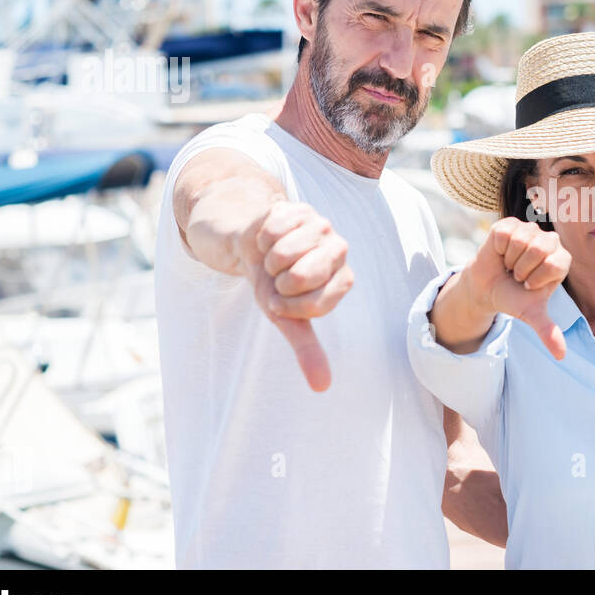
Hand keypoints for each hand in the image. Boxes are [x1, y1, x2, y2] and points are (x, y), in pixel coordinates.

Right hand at [239, 200, 353, 390]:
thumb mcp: (288, 319)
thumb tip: (322, 387)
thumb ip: (307, 349)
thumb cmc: (274, 284)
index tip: (284, 301)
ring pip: (284, 253)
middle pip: (303, 276)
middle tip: (279, 277)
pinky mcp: (298, 207)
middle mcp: (340, 250)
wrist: (251, 247)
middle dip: (279, 282)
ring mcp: (321, 225)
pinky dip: (260, 239)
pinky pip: (271, 230)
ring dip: (268, 259)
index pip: (319, 303)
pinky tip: (267, 238)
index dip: (292, 306)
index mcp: (343, 279)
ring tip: (273, 257)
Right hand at [459, 217, 570, 358]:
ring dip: (509, 260)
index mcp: (562, 260)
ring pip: (521, 241)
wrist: (489, 288)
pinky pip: (505, 234)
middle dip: (522, 269)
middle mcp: (550, 241)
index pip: (554, 264)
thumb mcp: (531, 314)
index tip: (529, 285)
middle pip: (538, 249)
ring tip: (509, 265)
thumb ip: (548, 331)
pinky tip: (500, 254)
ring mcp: (531, 230)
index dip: (536, 279)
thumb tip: (561, 356)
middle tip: (518, 275)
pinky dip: (498, 249)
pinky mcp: (510, 224)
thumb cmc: (515, 297)